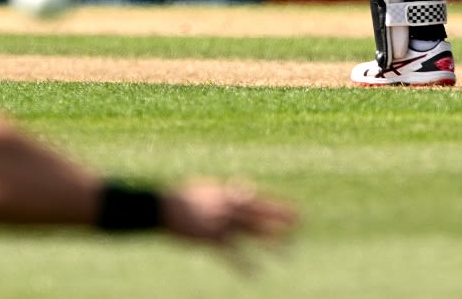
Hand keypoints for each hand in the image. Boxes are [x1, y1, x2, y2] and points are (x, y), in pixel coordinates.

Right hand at [161, 180, 296, 266]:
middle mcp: (228, 208)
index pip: (259, 201)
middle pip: (260, 216)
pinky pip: (230, 255)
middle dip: (280, 220)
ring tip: (288, 254)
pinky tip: (255, 275)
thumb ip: (227, 192)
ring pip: (251, 234)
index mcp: (227, 195)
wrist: (161, 207)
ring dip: (270, 244)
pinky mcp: (209, 240)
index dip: (278, 207)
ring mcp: (220, 224)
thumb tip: (244, 188)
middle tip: (300, 225)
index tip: (296, 212)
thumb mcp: (207, 188)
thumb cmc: (183, 197)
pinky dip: (243, 265)